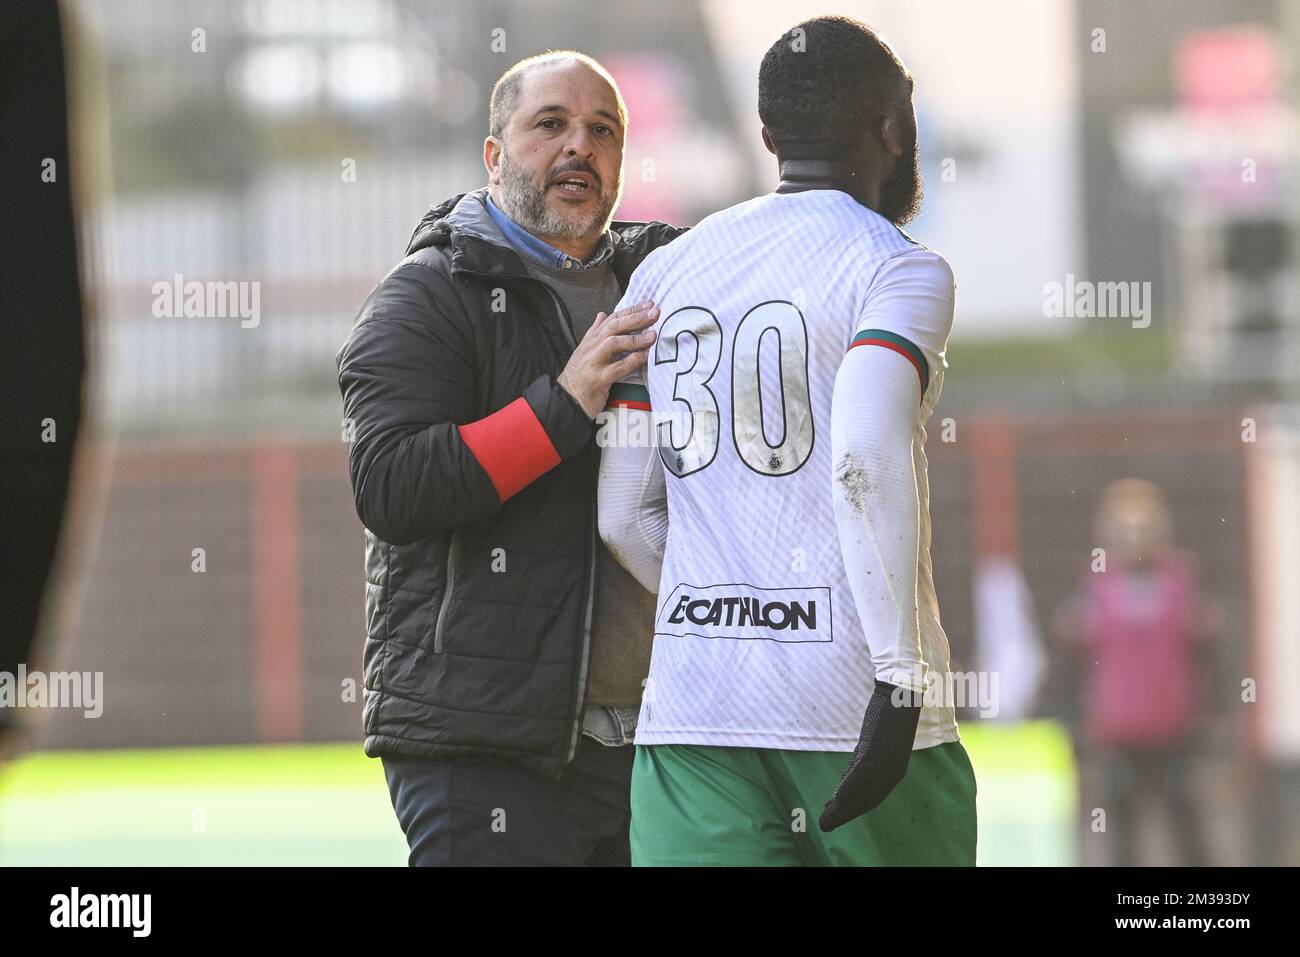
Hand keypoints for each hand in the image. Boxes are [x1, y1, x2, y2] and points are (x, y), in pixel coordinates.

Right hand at [557, 300, 658, 418]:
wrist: (566, 398)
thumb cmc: (579, 375)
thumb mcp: (585, 350)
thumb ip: (594, 332)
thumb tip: (602, 314)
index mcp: (591, 339)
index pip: (612, 319)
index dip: (631, 310)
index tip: (649, 304)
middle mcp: (592, 347)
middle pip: (614, 326)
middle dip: (635, 318)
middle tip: (655, 313)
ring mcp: (594, 362)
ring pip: (614, 343)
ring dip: (635, 338)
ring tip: (653, 335)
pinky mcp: (598, 379)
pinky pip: (617, 368)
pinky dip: (632, 361)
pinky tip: (645, 356)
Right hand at [819, 680, 922, 831]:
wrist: (901, 692)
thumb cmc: (889, 716)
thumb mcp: (876, 743)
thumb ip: (862, 761)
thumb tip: (846, 779)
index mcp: (895, 771)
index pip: (872, 798)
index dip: (853, 810)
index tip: (836, 816)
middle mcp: (892, 771)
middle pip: (866, 801)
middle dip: (845, 816)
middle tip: (825, 826)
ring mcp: (885, 761)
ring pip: (862, 792)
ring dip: (842, 809)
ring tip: (826, 819)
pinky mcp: (876, 748)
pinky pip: (860, 774)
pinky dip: (848, 789)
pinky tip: (835, 799)